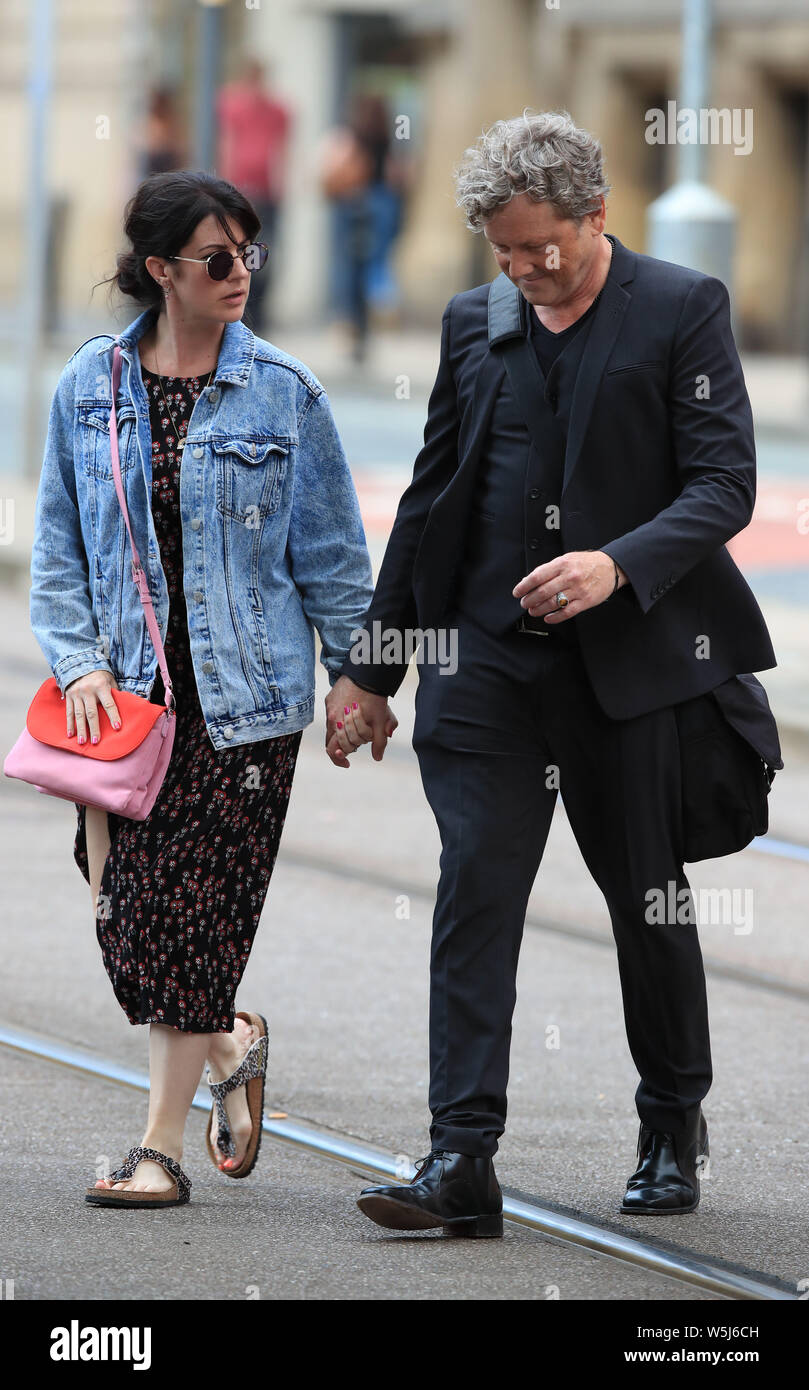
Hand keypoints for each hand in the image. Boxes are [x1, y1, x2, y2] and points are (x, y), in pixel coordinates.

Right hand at [64, 670, 121, 745]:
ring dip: (81, 729)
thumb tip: (125, 706)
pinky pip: (69, 712)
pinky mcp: (69, 697)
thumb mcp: (110, 680)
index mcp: (101, 686)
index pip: (109, 704)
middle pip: (91, 712)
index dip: (113, 716)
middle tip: (96, 741)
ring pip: (79, 714)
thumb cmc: (99, 675)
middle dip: (94, 728)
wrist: (78, 663)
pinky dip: (70, 724)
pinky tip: (71, 735)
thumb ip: (114, 693)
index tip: (117, 727)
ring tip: (83, 742)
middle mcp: (87, 691)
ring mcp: (77, 694)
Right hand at [325, 676, 397, 768]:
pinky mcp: (330, 698)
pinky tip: (353, 712)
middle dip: (344, 746)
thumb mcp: (380, 722)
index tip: (348, 763)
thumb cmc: (375, 699)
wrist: (367, 674)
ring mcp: (329, 707)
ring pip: (332, 727)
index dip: (339, 759)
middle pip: (331, 741)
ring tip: (357, 728)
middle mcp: (331, 718)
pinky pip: (332, 713)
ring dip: (343, 732)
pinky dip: (341, 718)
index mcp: (339, 726)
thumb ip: (379, 742)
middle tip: (358, 744)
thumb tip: (377, 758)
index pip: (333, 750)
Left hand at [512, 550, 626, 623]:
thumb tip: (530, 580)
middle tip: (524, 603)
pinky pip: (566, 612)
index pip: (537, 576)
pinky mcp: (585, 601)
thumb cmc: (587, 563)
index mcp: (562, 564)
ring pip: (553, 603)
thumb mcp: (567, 559)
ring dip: (539, 609)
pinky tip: (548, 618)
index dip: (524, 586)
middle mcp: (569, 577)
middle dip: (529, 600)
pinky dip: (554, 617)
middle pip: (542, 592)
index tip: (517, 592)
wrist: (610, 568)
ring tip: (533, 611)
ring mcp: (578, 590)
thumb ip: (550, 569)